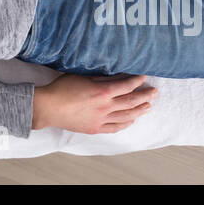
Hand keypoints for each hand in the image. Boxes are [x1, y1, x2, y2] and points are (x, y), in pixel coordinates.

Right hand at [31, 73, 157, 133]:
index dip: (137, 80)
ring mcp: (101, 119)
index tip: (144, 76)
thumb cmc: (62, 89)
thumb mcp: (82, 77)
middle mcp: (105, 107)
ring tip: (148, 106)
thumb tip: (116, 76)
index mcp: (102, 92)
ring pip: (126, 116)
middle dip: (145, 96)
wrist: (48, 107)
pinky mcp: (96, 128)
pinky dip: (126, 123)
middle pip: (131, 102)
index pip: (126, 85)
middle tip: (155, 92)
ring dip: (139, 110)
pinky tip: (131, 120)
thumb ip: (101, 78)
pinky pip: (115, 127)